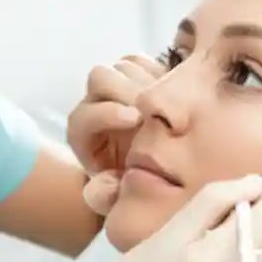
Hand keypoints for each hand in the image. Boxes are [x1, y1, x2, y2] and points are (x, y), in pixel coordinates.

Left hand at [68, 55, 165, 216]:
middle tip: (153, 107)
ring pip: (124, 66)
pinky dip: (160, 72)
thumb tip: (104, 185)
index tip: (135, 120)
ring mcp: (119, 90)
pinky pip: (145, 62)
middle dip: (127, 90)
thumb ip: (109, 195)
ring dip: (147, 80)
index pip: (83, 117)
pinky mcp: (142, 79)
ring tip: (168, 100)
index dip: (105, 114)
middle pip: (100, 78)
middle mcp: (98, 106)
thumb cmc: (131, 190)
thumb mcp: (120, 198)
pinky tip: (178, 93)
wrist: (150, 178)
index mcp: (84, 135)